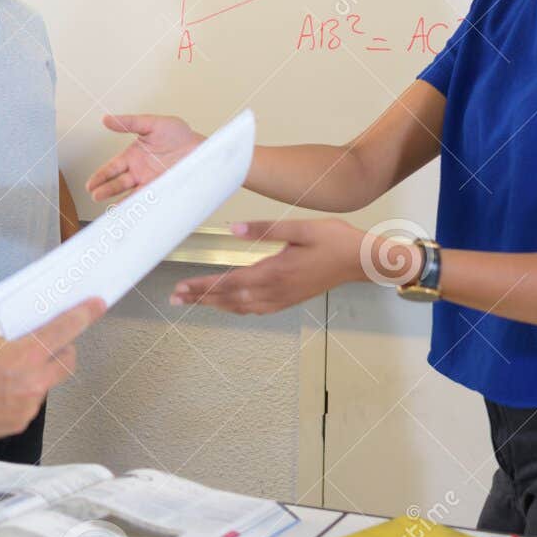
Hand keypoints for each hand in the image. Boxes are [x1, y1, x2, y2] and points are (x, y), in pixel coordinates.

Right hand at [0, 297, 104, 444]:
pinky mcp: (18, 424)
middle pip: (67, 361)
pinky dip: (20, 394)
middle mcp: (32, 384)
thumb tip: (26, 339)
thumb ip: (13, 339)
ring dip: (36, 374)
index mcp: (24, 356)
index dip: (84, 314)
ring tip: (3, 373)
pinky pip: (30, 402)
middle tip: (48, 342)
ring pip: (46, 383)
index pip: (64, 330)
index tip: (96, 305)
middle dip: (63, 349)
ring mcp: (27, 407)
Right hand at [85, 114, 204, 201]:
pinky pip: (146, 201)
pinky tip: (131, 213)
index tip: (90, 185)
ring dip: (119, 202)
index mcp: (133, 156)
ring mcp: (150, 183)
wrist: (201, 148)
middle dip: (105, 190)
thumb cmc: (179, 134)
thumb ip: (129, 122)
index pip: (112, 168)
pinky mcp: (162, 190)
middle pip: (117, 184)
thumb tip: (107, 119)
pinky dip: (138, 208)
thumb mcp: (152, 124)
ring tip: (110, 209)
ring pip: (130, 195)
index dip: (100, 177)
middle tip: (95, 195)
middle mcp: (139, 171)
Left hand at [168, 219, 382, 312]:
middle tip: (175, 298)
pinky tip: (227, 304)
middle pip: (229, 298)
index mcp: (275, 272)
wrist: (362, 261)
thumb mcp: (300, 227)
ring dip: (214, 304)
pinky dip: (235, 308)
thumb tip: (232, 229)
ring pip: (240, 307)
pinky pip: (255, 309)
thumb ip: (264, 228)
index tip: (181, 288)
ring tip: (192, 301)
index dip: (203, 286)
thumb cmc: (334, 240)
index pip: (229, 282)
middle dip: (200, 298)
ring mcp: (283, 298)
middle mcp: (276, 290)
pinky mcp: (289, 300)